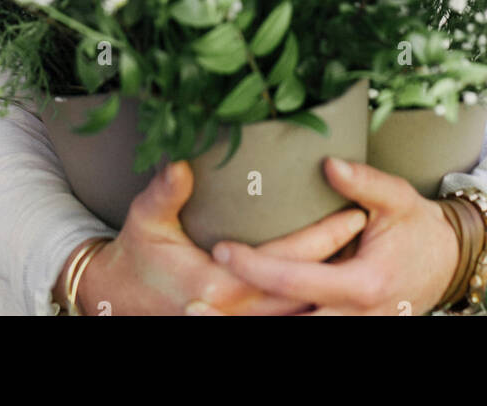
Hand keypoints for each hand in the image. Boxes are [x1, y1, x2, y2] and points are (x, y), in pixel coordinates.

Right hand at [55, 158, 368, 315]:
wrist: (117, 297)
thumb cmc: (135, 254)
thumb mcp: (144, 218)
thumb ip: (164, 192)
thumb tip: (181, 163)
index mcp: (217, 283)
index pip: (286, 259)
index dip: (322, 236)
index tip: (354, 210)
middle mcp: (234, 310)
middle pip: (303, 286)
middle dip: (338, 257)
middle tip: (369, 224)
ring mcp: (238, 321)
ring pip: (298, 308)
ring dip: (329, 282)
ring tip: (360, 248)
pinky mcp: (237, 322)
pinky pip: (284, 316)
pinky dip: (309, 299)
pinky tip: (330, 278)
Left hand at [202, 157, 460, 315]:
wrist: (449, 264)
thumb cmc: (418, 226)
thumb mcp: (396, 198)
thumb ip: (363, 182)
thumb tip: (328, 162)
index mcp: (363, 284)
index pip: (296, 279)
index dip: (256, 266)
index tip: (220, 249)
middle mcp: (355, 317)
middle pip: (286, 323)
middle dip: (239, 316)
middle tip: (192, 304)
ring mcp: (352, 330)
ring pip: (294, 336)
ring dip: (250, 326)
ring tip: (204, 315)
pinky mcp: (350, 332)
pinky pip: (307, 335)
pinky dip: (277, 326)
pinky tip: (242, 318)